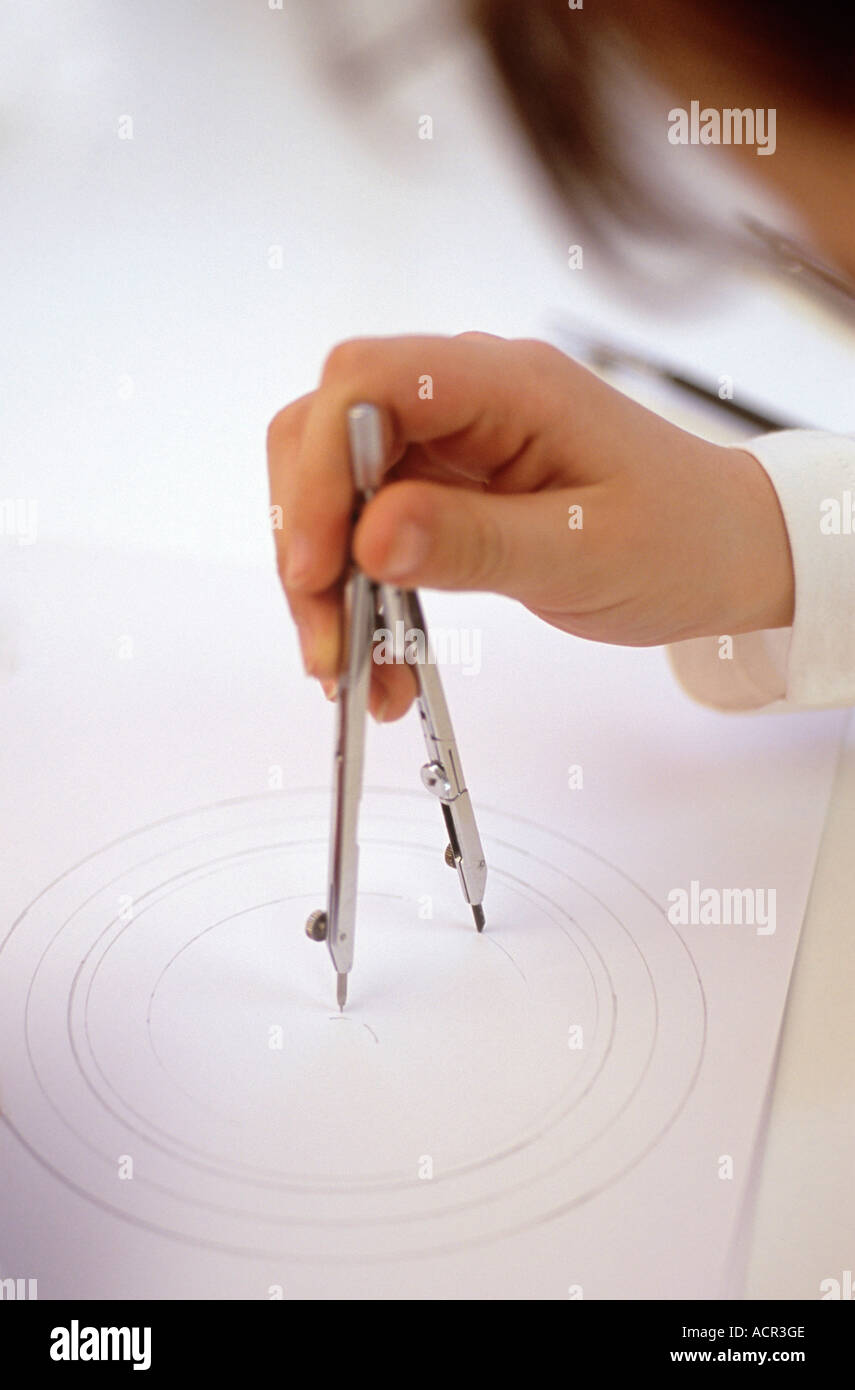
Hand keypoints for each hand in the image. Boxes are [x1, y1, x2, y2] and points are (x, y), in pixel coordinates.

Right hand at [267, 332, 793, 718]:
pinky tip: (380, 661)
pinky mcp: (446, 485)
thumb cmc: (679, 540)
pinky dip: (361, 596)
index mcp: (506, 385)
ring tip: (354, 671)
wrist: (724, 550)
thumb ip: (472, 543)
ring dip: (328, 583)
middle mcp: (465, 398)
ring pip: (337, 491)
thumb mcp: (582, 556)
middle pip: (325, 434)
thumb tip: (368, 538)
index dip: (318, 470)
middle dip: (308, 540)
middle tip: (325, 642)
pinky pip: (371, 530)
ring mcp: (451, 441)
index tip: (316, 570)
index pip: (364, 382)